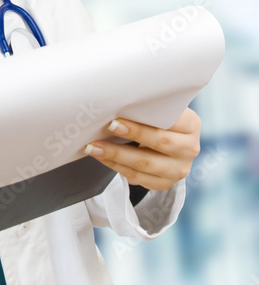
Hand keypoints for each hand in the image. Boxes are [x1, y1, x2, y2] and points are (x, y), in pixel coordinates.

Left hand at [83, 107, 200, 190]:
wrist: (159, 142)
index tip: (117, 118)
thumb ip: (145, 106)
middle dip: (130, 135)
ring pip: (145, 164)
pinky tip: (101, 157)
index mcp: (191, 124)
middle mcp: (189, 148)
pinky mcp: (165, 182)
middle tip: (106, 128)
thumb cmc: (153, 120)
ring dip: (116, 155)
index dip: (144, 121)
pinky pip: (138, 178)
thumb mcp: (156, 110)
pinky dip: (116, 167)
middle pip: (160, 142)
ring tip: (93, 146)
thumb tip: (114, 101)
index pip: (169, 121)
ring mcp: (179, 169)